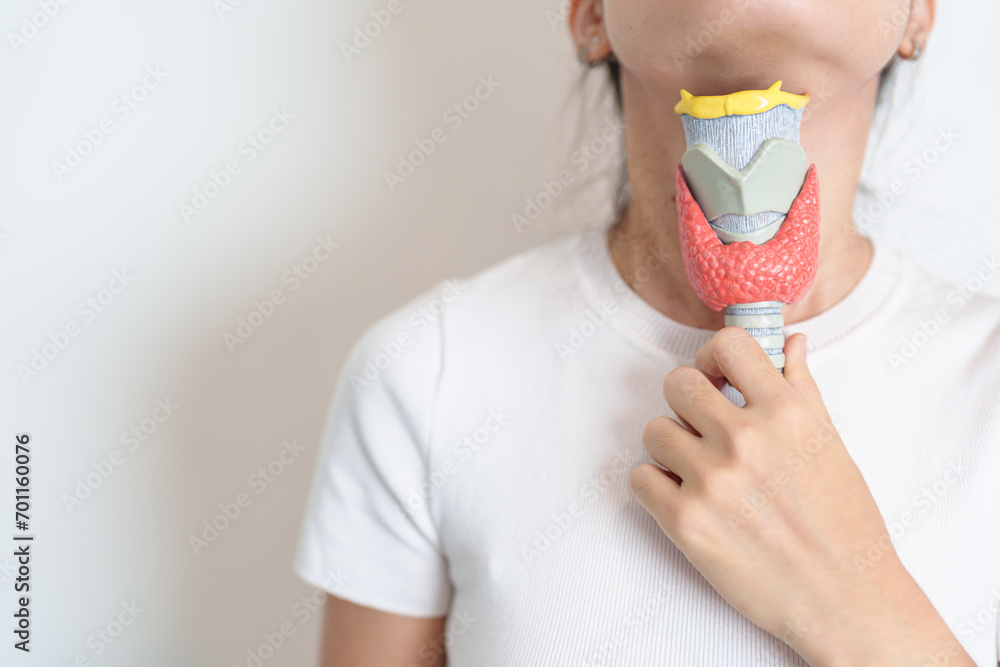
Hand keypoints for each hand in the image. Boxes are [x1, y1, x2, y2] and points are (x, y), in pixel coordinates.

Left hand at [630, 327, 973, 666]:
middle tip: (705, 429)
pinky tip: (687, 499)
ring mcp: (711, 480)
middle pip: (676, 383)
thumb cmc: (844, 524)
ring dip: (671, 449)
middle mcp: (745, 440)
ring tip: (701, 472)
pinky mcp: (685, 521)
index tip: (716, 377)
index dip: (713, 357)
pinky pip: (640, 478)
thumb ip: (803, 387)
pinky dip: (656, 487)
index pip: (728, 344)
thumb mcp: (831, 445)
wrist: (844, 598)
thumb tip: (792, 342)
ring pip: (654, 431)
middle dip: (688, 404)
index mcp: (785, 413)